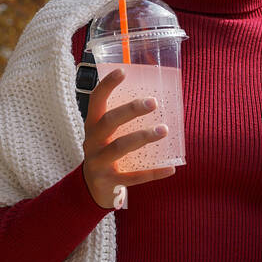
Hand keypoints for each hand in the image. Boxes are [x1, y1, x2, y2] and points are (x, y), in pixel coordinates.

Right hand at [81, 68, 176, 209]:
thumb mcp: (106, 135)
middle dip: (130, 110)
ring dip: (143, 137)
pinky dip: (153, 172)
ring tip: (164, 130)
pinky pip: (133, 177)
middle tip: (153, 102)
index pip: (96, 100)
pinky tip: (170, 168)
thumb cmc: (106, 153)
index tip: (123, 71)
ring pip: (120, 147)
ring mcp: (98, 163)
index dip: (107, 85)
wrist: (91, 189)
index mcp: (92, 125)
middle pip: (108, 121)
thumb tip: (158, 99)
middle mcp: (92, 142)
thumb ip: (123, 120)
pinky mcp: (108, 182)